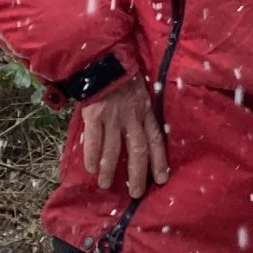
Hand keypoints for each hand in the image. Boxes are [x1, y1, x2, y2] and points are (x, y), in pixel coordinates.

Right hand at [80, 77, 169, 198]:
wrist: (104, 60)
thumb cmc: (122, 78)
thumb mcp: (140, 94)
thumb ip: (140, 114)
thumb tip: (139, 135)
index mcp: (146, 112)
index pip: (156, 140)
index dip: (159, 161)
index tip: (162, 179)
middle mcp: (132, 117)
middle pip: (138, 150)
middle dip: (138, 174)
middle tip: (136, 193)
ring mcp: (113, 117)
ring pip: (114, 150)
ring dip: (110, 170)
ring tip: (106, 185)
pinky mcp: (95, 115)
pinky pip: (94, 140)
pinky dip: (92, 156)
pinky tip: (91, 168)